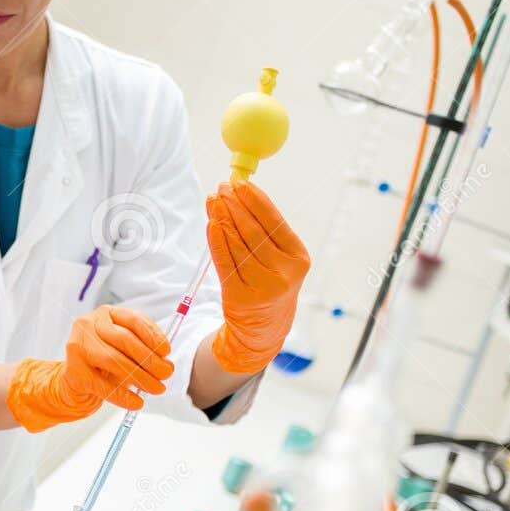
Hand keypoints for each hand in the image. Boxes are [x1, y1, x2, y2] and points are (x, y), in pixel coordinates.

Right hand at [6, 304, 172, 432]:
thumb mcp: (124, 350)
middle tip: (166, 374)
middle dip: (150, 359)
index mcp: (106, 314)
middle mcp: (89, 324)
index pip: (134, 319)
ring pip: (114, 360)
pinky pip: (103, 385)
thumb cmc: (104, 362)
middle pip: (125, 339)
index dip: (153, 335)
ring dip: (140, 377)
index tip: (167, 352)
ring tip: (157, 389)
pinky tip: (137, 402)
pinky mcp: (74, 371)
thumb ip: (145, 352)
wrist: (75, 381)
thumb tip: (167, 364)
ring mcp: (78, 346)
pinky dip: (123, 396)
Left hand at [206, 181, 309, 374]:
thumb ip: (265, 231)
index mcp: (298, 259)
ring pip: (237, 245)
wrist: (264, 327)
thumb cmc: (270, 282)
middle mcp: (284, 274)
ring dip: (222, 218)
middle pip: (254, 232)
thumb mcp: (279, 258)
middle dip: (235, 205)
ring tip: (213, 201)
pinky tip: (211, 224)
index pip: (275, 223)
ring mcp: (262, 287)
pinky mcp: (240, 297)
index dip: (256, 200)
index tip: (241, 183)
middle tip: (222, 188)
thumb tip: (241, 193)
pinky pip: (224, 263)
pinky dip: (216, 241)